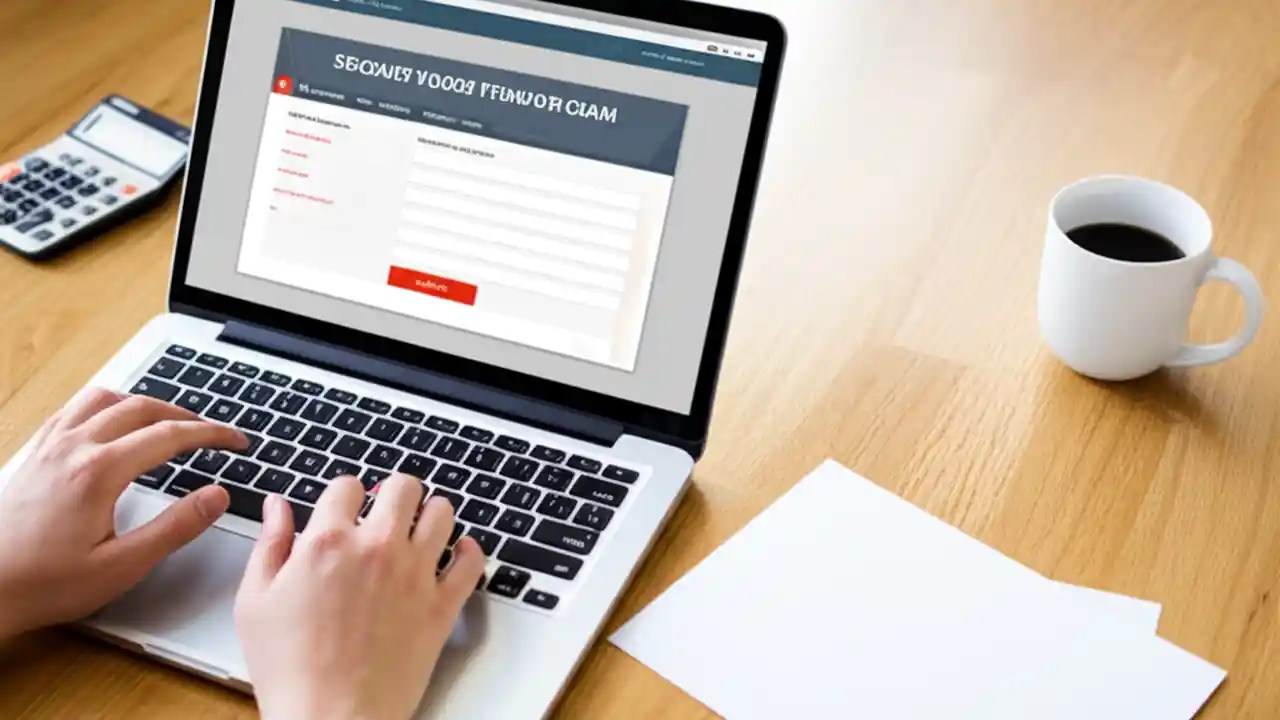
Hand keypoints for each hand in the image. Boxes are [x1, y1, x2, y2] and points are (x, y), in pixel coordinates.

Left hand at [0, 387, 245, 639]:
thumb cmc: (45, 583)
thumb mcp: (123, 565)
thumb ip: (176, 527)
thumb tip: (217, 496)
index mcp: (99, 472)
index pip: (170, 435)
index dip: (211, 434)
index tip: (236, 440)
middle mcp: (73, 448)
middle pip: (141, 407)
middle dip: (185, 415)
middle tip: (212, 432)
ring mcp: (49, 446)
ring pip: (105, 398)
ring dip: (144, 402)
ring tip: (168, 420)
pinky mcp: (34, 454)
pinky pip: (74, 408)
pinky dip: (106, 405)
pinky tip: (112, 422)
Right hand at [236, 475, 484, 719]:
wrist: (330, 719)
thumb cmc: (290, 669)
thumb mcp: (256, 601)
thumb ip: (270, 544)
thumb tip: (277, 506)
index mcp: (328, 542)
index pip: (348, 485)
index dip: (346, 495)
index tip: (347, 508)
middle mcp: (377, 549)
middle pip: (403, 486)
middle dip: (394, 493)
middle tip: (389, 510)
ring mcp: (415, 575)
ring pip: (442, 513)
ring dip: (432, 514)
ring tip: (421, 528)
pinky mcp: (442, 605)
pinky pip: (471, 562)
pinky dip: (468, 552)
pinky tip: (456, 553)